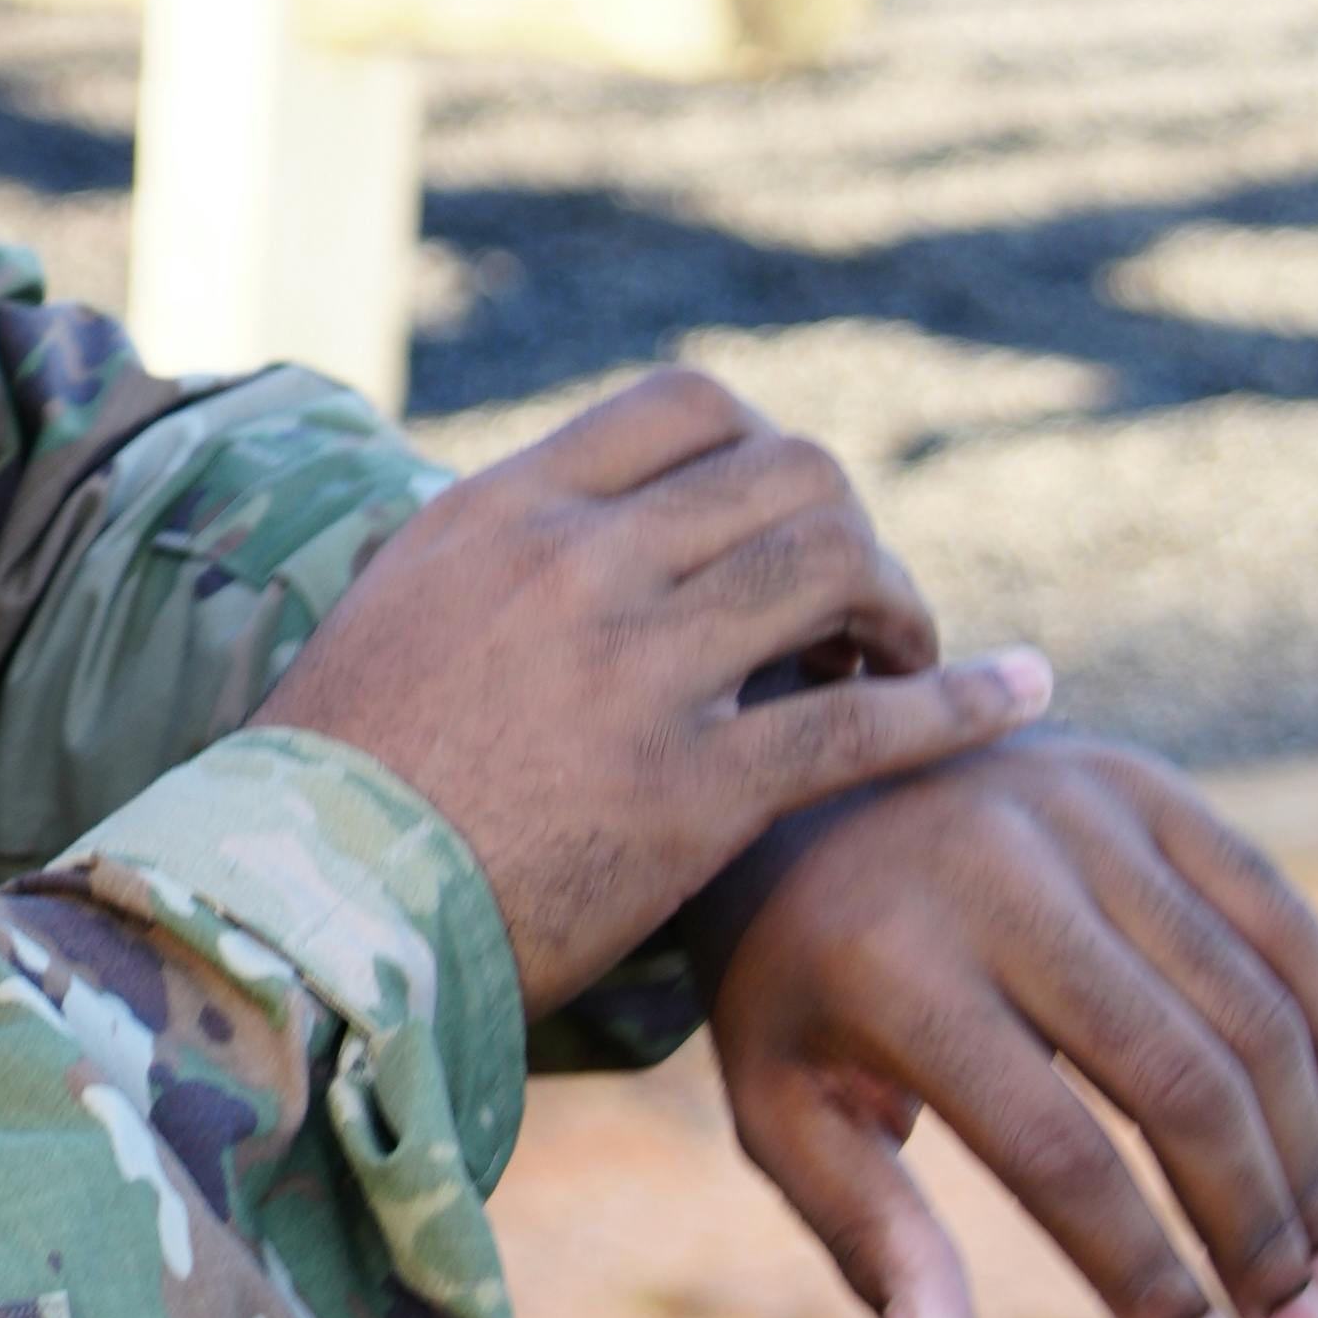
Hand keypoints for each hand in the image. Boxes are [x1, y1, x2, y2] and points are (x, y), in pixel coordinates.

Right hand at [259, 367, 1049, 1017]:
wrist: (301, 913)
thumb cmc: (337, 787)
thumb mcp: (399, 611)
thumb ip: (497, 559)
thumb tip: (576, 530)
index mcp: (505, 510)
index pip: (689, 404)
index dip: (770, 453)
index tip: (782, 526)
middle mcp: (576, 563)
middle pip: (790, 473)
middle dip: (851, 531)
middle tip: (851, 612)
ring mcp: (634, 672)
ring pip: (834, 564)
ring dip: (898, 609)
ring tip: (902, 662)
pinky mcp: (687, 793)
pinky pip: (859, 720)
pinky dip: (958, 703)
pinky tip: (1017, 700)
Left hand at [702, 726, 1317, 1317]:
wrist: (790, 788)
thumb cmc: (794, 987)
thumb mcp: (784, 1109)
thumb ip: (870, 1234)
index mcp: (897, 969)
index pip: (1056, 1154)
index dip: (1141, 1267)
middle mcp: (999, 876)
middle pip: (1179, 1081)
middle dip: (1253, 1222)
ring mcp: (1080, 813)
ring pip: (1248, 1005)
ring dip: (1307, 1150)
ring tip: (1317, 1263)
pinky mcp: (1142, 783)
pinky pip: (1277, 916)